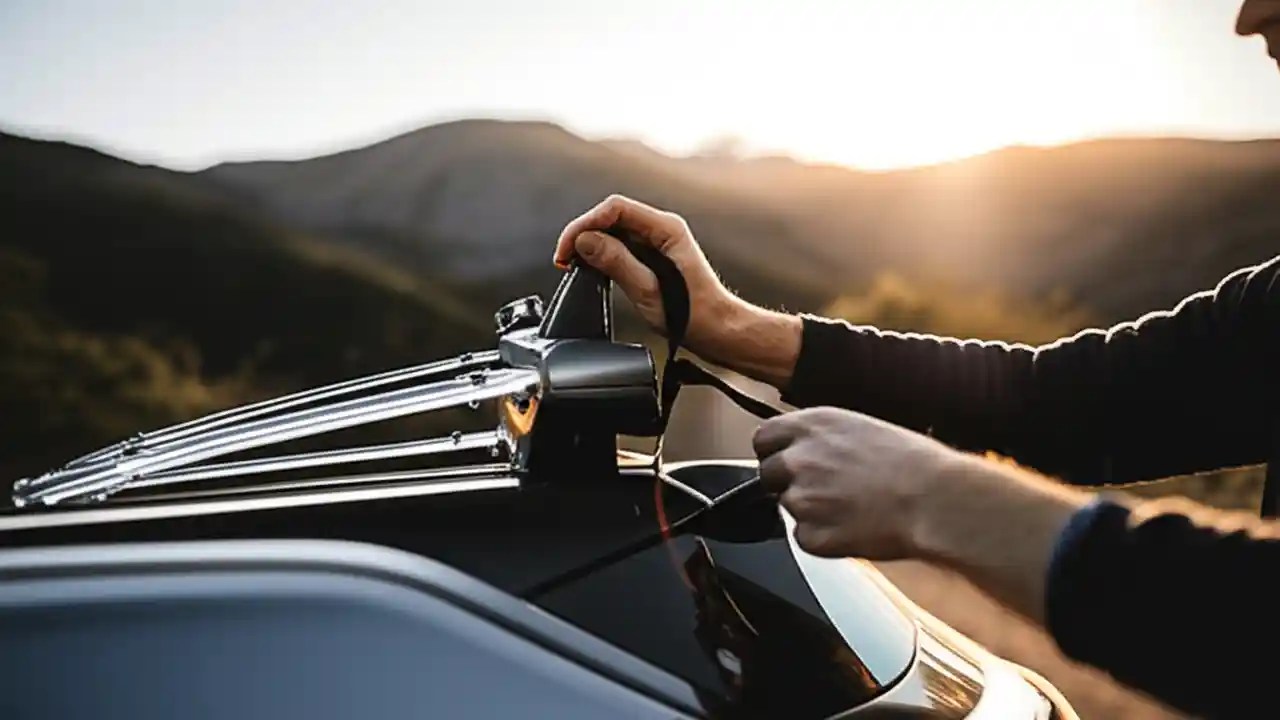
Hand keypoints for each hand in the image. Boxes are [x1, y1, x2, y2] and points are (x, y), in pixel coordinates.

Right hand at [554, 195, 738, 356]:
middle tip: (564, 261)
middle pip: (611, 217)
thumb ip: (617, 262)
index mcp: (667, 229)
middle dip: (583, 234)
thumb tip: (585, 241)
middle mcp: (662, 230)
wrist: (718, 331)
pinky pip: (619, 247)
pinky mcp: (651, 257)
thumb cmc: (695, 315)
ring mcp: (657, 243)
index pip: (615, 209)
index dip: (585, 224)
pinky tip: (590, 270)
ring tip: (572, 266)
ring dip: (589, 245)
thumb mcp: (649, 291)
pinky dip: (600, 256)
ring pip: (612, 232)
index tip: (567, 249)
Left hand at [753, 406, 966, 559]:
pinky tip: (855, 528)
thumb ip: (825, 438)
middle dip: (787, 483)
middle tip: (823, 490)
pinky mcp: (811, 534)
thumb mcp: (862, 429)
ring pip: (789, 507)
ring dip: (811, 511)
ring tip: (853, 508)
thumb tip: (811, 449)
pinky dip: (824, 539)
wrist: (934, 498)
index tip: (785, 460)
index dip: (774, 452)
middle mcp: (799, 458)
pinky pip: (805, 538)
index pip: (764, 438)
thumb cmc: (915, 463)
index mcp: (813, 425)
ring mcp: (802, 498)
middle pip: (768, 474)